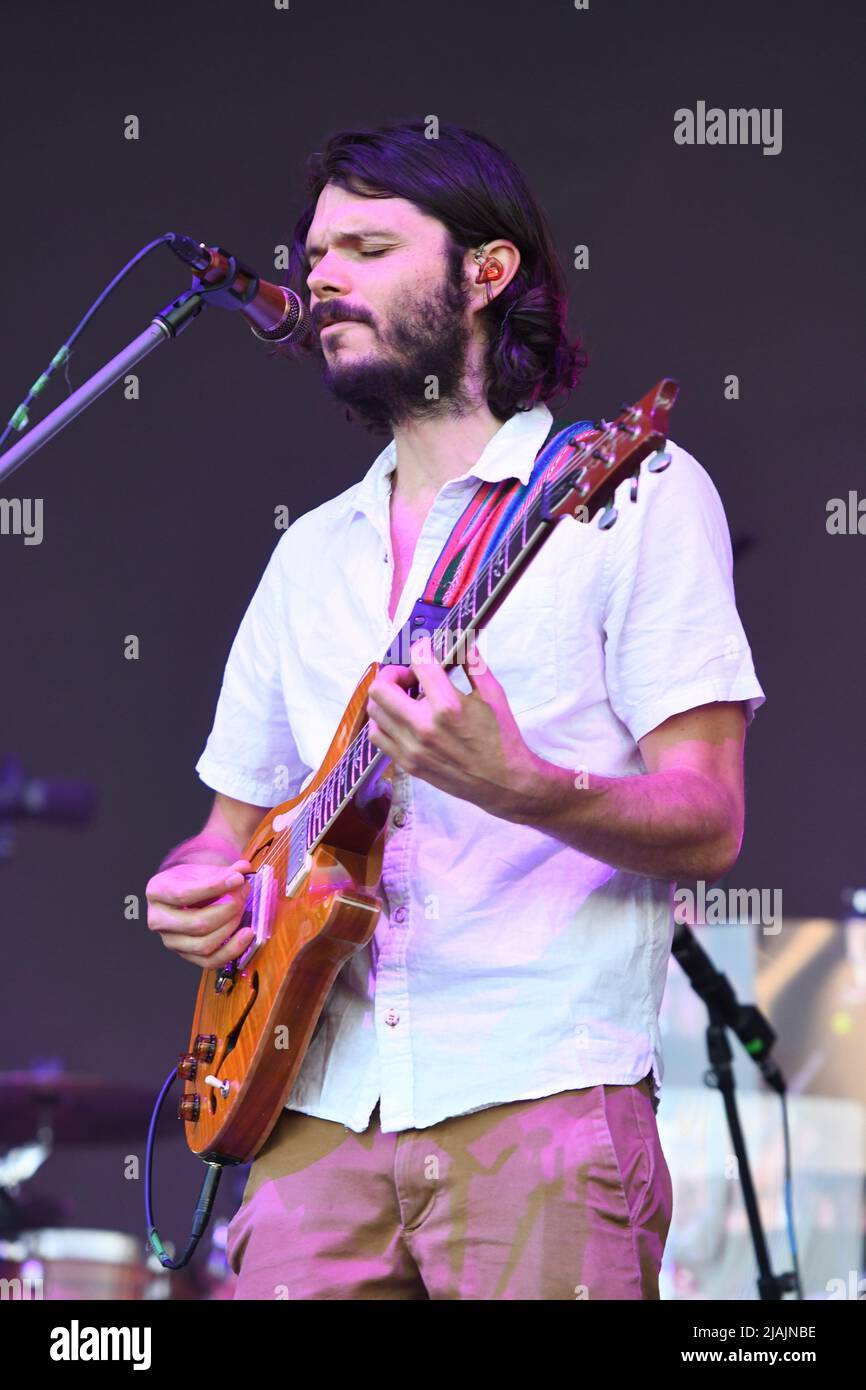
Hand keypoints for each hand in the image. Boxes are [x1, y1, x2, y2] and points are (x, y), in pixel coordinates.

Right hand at [146, 859, 253, 968]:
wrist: (183, 895)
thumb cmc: (190, 881)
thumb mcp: (202, 870)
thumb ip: (223, 870)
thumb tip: (244, 868)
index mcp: (157, 891)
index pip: (184, 894)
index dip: (214, 887)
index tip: (238, 879)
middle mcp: (158, 919)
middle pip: (197, 923)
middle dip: (228, 908)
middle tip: (243, 893)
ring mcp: (170, 941)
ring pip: (204, 944)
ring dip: (231, 927)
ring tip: (242, 908)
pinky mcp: (185, 955)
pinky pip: (210, 961)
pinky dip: (233, 949)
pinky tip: (247, 934)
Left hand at [365, 632, 543, 820]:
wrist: (504, 783)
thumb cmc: (501, 737)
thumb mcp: (493, 694)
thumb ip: (473, 663)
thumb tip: (460, 640)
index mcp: (448, 706)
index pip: (419, 662)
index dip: (421, 647)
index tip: (425, 648)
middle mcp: (424, 727)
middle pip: (381, 688)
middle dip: (393, 673)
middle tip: (410, 677)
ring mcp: (412, 748)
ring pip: (374, 711)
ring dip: (387, 697)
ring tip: (406, 697)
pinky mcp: (408, 763)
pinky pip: (377, 736)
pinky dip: (383, 721)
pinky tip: (401, 718)